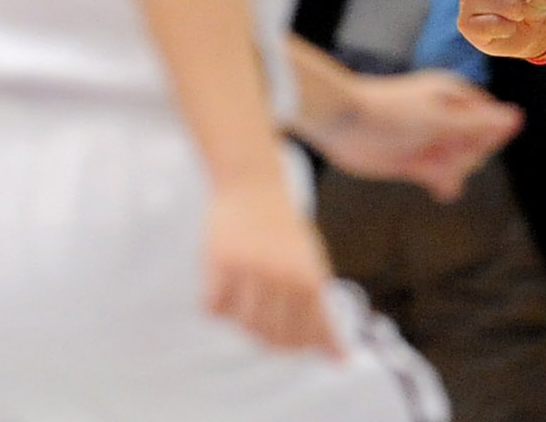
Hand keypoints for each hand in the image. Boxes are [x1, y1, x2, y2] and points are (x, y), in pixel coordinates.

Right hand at [204, 178, 340, 356]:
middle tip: (264, 325)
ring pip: (243, 324)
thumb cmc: (284, 229)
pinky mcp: (219, 262)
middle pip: (275, 335)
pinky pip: (213, 308)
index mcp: (309, 275)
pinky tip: (222, 290)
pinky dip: (216, 306)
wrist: (254, 185)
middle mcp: (282, 276)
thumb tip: (332, 349)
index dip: (313, 348)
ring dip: (242, 322)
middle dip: (271, 341)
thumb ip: (319, 302)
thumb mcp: (311, 259)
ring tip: (244, 301)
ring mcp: (251, 270)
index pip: (312, 329)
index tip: (322, 359)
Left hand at [310, 69, 521, 201]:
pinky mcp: (413, 160)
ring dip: (454, 170)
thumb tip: (518, 118)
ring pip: (458, 161)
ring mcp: (430, 139)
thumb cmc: (392, 113)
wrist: (343, 122)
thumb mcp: (440, 121)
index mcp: (457, 97)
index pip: (490, 121)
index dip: (486, 137)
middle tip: (440, 156)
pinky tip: (444, 192)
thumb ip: (479, 125)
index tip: (466, 143)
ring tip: (435, 175)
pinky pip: (439, 174)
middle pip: (475, 144)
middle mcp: (446, 118)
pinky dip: (443, 182)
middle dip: (465, 156)